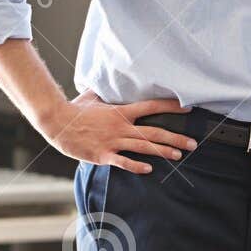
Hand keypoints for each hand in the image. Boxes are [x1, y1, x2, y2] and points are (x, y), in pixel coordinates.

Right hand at [37, 90, 197, 174]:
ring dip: (163, 151)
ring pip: (143, 147)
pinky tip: (149, 169)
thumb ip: (107, 91)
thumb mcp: (94, 96)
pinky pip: (122, 162)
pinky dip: (136, 166)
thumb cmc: (75, 109)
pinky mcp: (103, 155)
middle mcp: (121, 127)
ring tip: (179, 155)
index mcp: (121, 112)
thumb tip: (112, 81)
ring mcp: (113, 141)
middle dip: (176, 137)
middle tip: (193, 143)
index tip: (188, 109)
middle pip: (154, 131)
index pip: (152, 106)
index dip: (171, 107)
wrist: (57, 122)